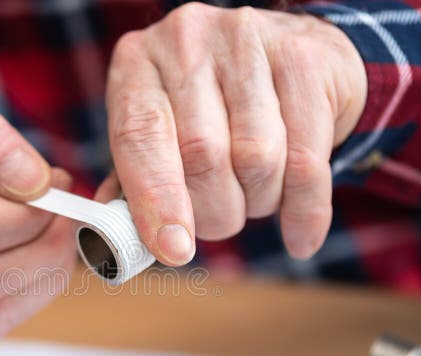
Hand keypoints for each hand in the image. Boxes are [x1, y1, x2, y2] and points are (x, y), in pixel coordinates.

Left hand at [100, 3, 366, 262]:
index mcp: (138, 65)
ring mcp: (248, 40)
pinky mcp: (305, 56)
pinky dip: (304, 209)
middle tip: (220, 222)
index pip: (138, 136)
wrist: (287, 54)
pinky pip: (307, 158)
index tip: (173, 250)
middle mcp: (187, 42)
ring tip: (256, 196)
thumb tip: (114, 239)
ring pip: (257, 158)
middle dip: (214, 212)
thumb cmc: (211, 107)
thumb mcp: (162, 131)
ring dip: (258, 202)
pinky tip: (301, 235)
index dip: (154, 200)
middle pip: (201, 154)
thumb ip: (136, 181)